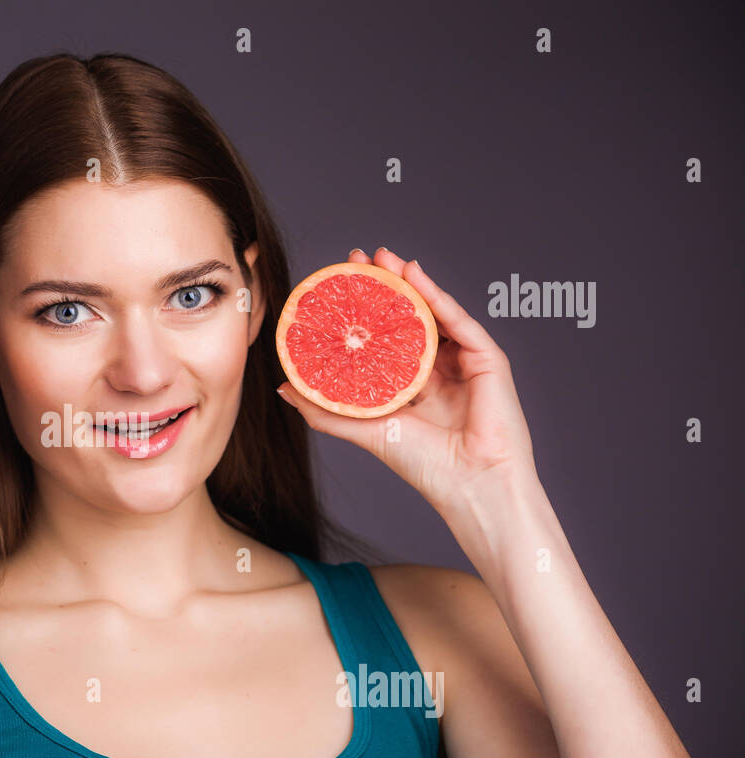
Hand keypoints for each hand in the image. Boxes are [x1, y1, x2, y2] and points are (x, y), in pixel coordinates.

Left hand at [276, 246, 537, 515]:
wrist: (470, 485)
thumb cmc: (423, 465)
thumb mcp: (365, 429)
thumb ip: (325, 410)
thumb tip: (283, 388)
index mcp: (410, 386)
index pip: (384, 339)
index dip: (364, 312)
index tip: (338, 287)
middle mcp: (437, 370)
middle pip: (409, 318)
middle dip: (384, 286)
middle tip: (357, 260)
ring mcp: (464, 362)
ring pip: (434, 312)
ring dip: (408, 281)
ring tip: (381, 258)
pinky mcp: (488, 359)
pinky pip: (459, 319)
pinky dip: (436, 295)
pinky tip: (413, 274)